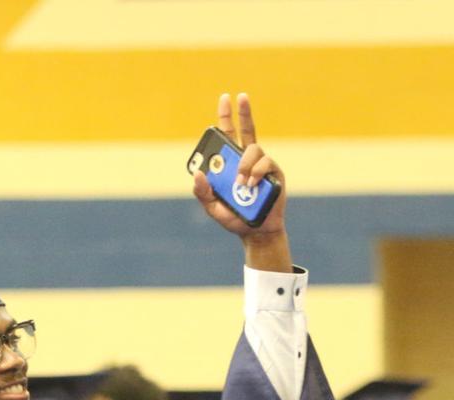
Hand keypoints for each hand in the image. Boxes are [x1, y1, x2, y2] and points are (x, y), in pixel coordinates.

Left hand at [192, 92, 291, 271]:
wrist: (255, 231)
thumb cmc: (234, 217)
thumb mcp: (212, 207)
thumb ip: (203, 192)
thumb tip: (197, 173)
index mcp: (231, 164)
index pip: (228, 136)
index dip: (226, 118)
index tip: (225, 99)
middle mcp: (247, 160)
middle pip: (246, 130)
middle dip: (242, 112)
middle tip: (239, 95)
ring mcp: (262, 165)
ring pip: (253, 150)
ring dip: (244, 164)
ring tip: (240, 183)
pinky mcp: (274, 172)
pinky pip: (265, 163)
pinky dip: (255, 173)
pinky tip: (251, 185)